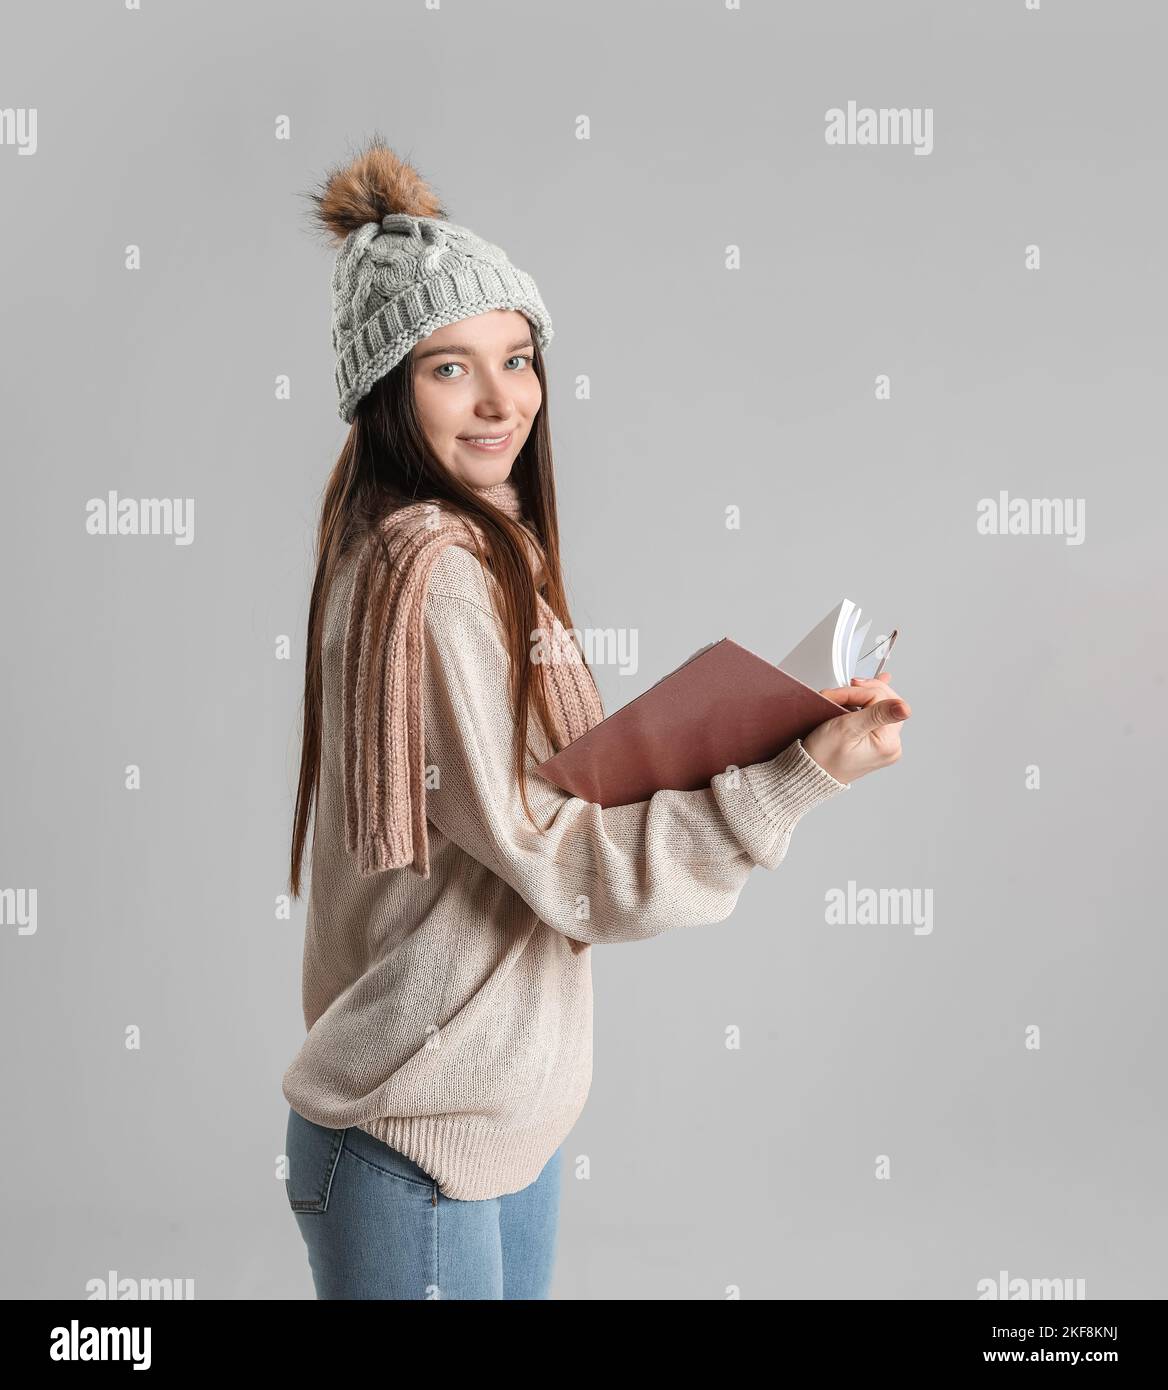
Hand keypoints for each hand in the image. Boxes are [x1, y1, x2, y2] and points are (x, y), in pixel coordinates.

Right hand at [800, 671, 910, 785]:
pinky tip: (856, 699)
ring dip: (859, 697)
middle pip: (885, 701)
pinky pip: (873, 716)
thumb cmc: (823, 756)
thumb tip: (905, 708)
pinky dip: (861, 705)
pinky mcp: (873, 742)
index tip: (838, 695)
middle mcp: (890, 745)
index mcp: (888, 743)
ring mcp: (882, 744)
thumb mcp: (848, 730)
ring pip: (878, 706)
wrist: (810, 772)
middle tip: (840, 693)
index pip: (881, 699)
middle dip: (861, 692)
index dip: (858, 692)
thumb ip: (877, 715)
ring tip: (840, 698)